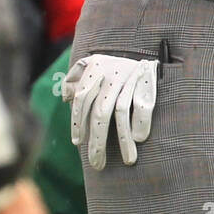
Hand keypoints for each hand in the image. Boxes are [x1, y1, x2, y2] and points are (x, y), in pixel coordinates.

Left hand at [64, 54, 158, 170]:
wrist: (147, 50)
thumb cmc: (113, 64)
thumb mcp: (91, 63)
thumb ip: (75, 77)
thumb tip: (66, 98)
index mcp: (95, 68)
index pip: (82, 99)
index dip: (78, 122)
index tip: (78, 142)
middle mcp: (112, 74)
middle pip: (101, 112)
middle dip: (98, 140)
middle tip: (97, 163)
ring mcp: (130, 78)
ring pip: (122, 112)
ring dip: (124, 139)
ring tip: (128, 160)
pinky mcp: (148, 82)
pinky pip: (143, 106)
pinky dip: (141, 122)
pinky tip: (139, 139)